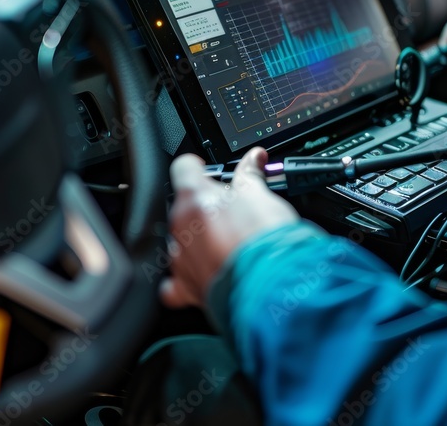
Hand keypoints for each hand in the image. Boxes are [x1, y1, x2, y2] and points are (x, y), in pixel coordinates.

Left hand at [160, 147, 298, 308]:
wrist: (271, 282)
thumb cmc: (264, 238)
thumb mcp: (260, 194)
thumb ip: (251, 174)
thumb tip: (254, 158)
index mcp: (194, 197)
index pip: (183, 168)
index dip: (197, 168)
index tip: (207, 173)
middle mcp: (181, 226)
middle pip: (184, 207)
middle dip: (205, 209)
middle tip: (231, 214)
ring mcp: (181, 257)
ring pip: (180, 242)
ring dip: (198, 241)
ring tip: (226, 245)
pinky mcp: (187, 287)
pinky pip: (175, 283)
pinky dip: (186, 278)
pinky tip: (204, 273)